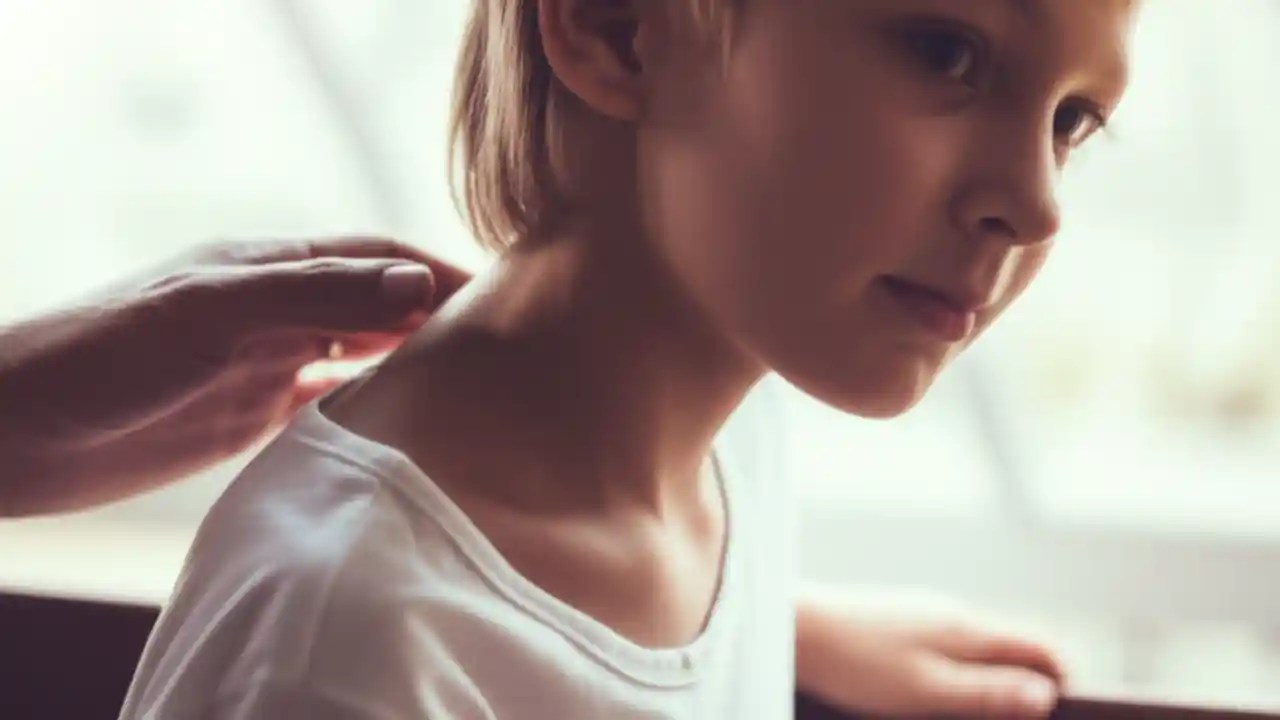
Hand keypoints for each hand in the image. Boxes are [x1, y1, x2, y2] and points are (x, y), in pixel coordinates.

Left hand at [0, 236, 470, 515]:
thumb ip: (314, 295)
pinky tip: (407, 426)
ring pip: (361, 357)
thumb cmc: (102, 354)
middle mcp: (278, 311)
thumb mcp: (212, 311)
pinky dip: (373, 410)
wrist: (18, 434)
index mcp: (270, 267)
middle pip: (378, 304)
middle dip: (438, 316)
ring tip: (475, 385)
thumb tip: (416, 280)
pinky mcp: (251, 418)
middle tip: (506, 347)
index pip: (375, 258)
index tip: (502, 297)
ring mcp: (266, 365)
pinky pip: (330, 408)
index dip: (438, 271)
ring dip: (412, 363)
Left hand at [797, 588, 1064, 719]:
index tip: (1064, 715)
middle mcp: (953, 614)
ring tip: (981, 715)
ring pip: (978, 651)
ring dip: (990, 683)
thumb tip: (1045, 694)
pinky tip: (933, 699)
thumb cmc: (855, 662)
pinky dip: (957, 675)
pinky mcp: (899, 624)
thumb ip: (987, 692)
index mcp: (969, 629)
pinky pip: (946, 649)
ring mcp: (925, 615)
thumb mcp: (927, 690)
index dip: (1064, 681)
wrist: (792, 626)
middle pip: (1014, 649)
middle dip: (1027, 686)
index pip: (1043, 646)